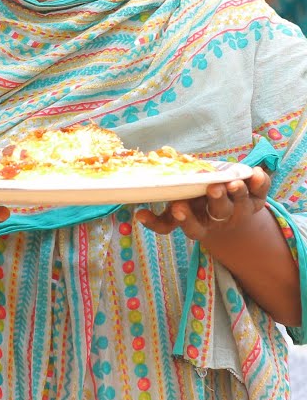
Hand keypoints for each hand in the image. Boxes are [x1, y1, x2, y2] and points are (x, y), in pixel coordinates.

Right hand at [134, 167, 271, 242]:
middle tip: (212, 188)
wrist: (226, 210)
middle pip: (219, 213)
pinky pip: (261, 193)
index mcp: (200, 224)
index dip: (186, 219)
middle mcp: (220, 219)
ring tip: (233, 181)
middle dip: (216, 200)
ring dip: (237, 192)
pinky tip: (256, 173)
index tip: (178, 207)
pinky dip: (260, 183)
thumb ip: (159, 218)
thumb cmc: (193, 208)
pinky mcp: (256, 200)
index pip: (193, 227)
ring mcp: (240, 210)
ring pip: (241, 203)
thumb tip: (138, 214)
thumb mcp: (176, 214)